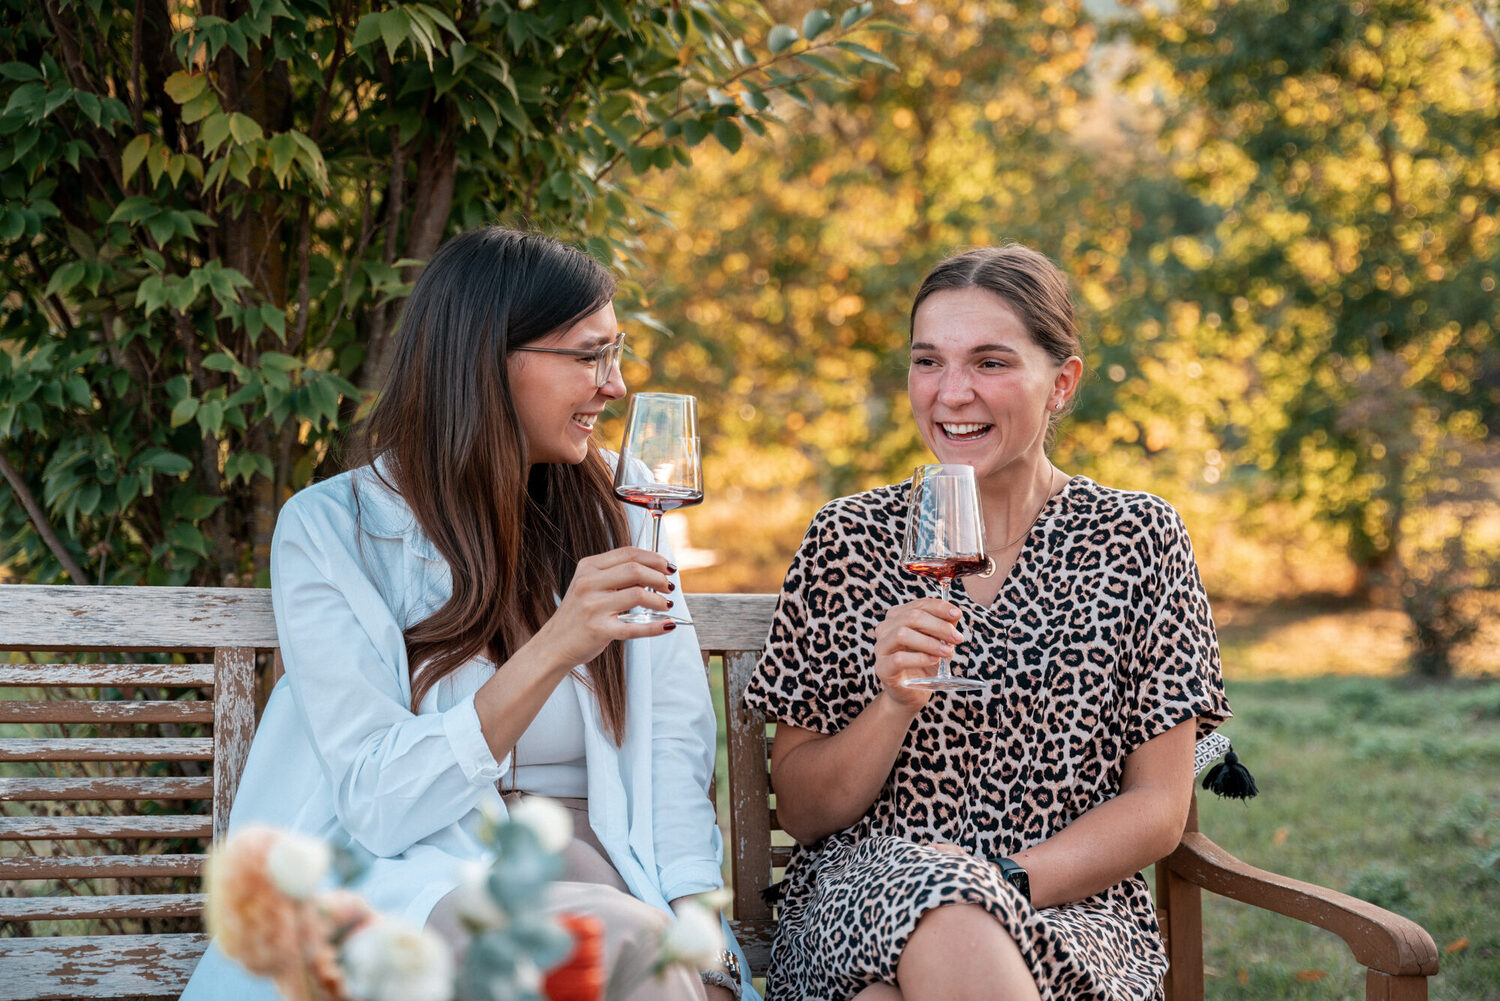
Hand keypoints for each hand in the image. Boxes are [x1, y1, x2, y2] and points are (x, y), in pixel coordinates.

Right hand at [530, 546, 677, 668]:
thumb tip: (653, 570)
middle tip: (669, 586)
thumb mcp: (589, 586)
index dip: (654, 558)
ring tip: (666, 605)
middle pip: (635, 570)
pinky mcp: (599, 630)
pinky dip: (656, 627)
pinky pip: (634, 627)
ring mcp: (593, 607)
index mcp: (588, 568)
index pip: (628, 553)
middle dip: (659, 577)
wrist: (554, 644)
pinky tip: (667, 625)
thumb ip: (614, 575)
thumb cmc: (578, 615)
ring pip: (638, 595)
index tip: (667, 567)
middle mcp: (589, 584)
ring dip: (660, 601)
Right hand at [871, 598, 963, 712]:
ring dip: (929, 642)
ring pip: (902, 634)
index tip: (957, 614)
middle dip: (938, 626)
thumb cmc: (924, 664)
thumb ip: (944, 627)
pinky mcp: (882, 668)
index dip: (939, 607)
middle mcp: (885, 628)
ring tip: (947, 651)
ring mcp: (881, 648)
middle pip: (911, 617)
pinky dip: (919, 658)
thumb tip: (954, 614)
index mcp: (898, 617)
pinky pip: (899, 659)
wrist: (911, 693)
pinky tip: (934, 660)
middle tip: (957, 638)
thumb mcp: (937, 642)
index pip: (919, 605)